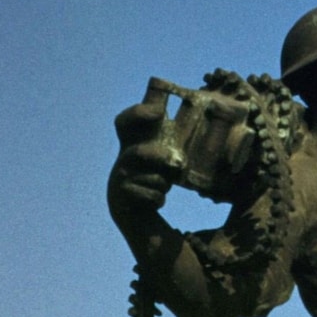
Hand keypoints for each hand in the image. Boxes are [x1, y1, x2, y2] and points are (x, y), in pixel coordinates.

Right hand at [108, 98, 177, 221]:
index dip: (139, 114)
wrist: (132, 204)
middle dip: (159, 157)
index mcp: (131, 141)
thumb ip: (168, 135)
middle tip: (179, 163)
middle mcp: (123, 156)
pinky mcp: (125, 194)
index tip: (160, 111)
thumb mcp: (157, 152)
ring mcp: (122, 175)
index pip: (125, 121)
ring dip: (164, 183)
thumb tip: (194, 112)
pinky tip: (156, 196)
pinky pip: (153, 196)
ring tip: (163, 184)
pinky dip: (159, 198)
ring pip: (155, 179)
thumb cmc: (150, 170)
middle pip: (138, 152)